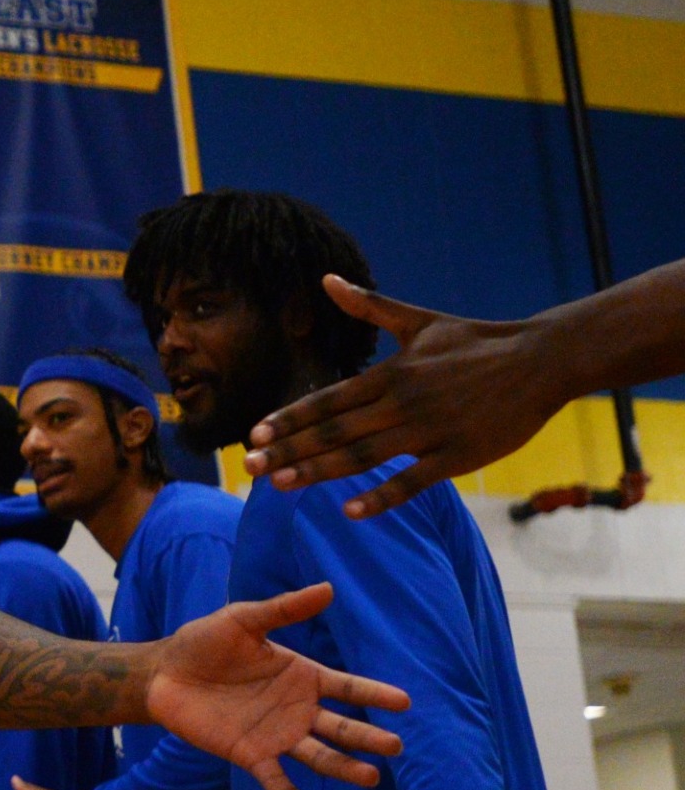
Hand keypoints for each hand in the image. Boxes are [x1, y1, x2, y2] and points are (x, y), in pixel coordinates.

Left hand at [147, 583, 409, 789]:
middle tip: (395, 747)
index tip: (405, 702)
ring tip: (369, 777)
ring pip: (318, 756)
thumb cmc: (204, 641)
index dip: (374, 694)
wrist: (164, 672)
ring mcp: (275, 734)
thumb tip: (327, 588)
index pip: (347, 688)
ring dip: (343, 767)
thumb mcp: (243, 620)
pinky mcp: (249, 754)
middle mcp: (296, 709)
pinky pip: (274, 778)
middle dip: (367, 737)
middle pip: (340, 727)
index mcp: (302, 675)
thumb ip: (283, 609)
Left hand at [243, 275, 558, 518]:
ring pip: (363, 457)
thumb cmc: (476, 341)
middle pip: (333, 432)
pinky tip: (349, 511)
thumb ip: (369, 305)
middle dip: (287, 450)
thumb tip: (327, 279)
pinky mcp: (458, 456)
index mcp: (390, 374)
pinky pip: (413, 482)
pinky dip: (381, 497)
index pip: (327, 401)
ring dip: (318, 472)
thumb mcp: (419, 321)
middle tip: (249, 468)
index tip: (254, 435)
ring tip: (280, 485)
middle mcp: (402, 402)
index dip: (288, 419)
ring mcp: (429, 431)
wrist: (540, 360)